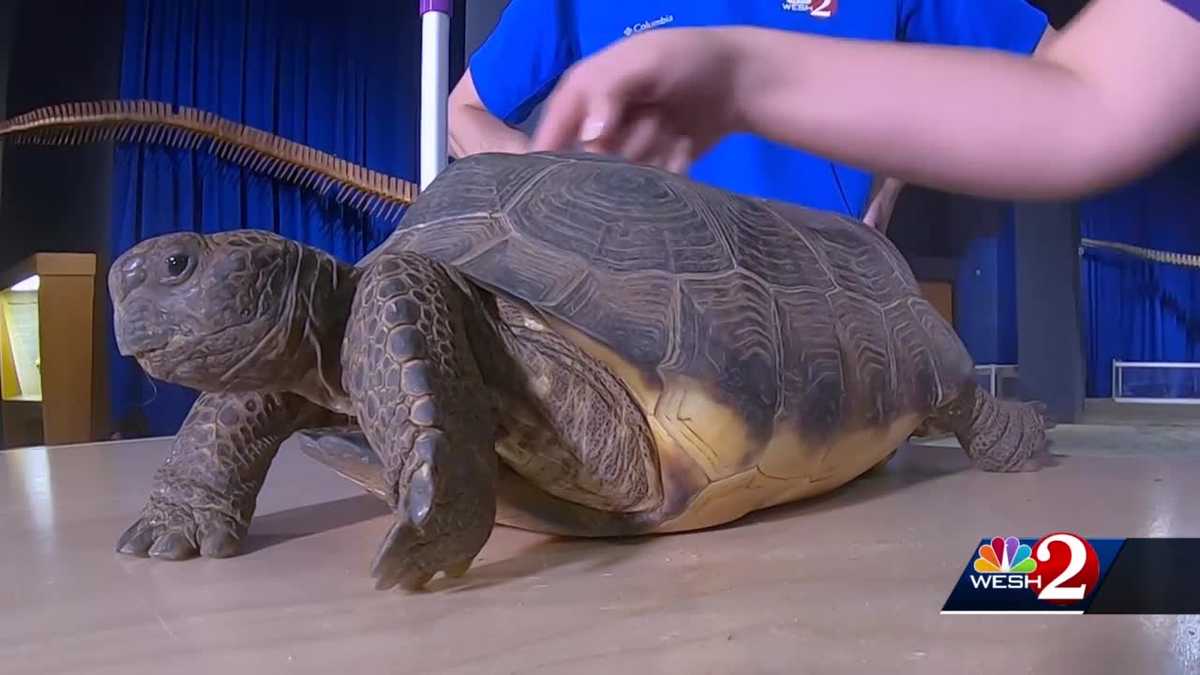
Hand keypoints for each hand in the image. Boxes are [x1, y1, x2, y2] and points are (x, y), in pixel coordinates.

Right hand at [531, 27, 748, 171]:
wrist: (741, 83)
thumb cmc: (688, 59)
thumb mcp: (645, 61)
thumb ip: (608, 91)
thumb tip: (587, 138)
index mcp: (582, 94)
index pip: (550, 132)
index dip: (551, 156)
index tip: (563, 180)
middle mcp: (596, 128)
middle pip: (583, 164)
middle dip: (614, 157)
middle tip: (648, 129)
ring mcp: (624, 153)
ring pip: (617, 179)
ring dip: (646, 158)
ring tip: (668, 127)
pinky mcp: (650, 173)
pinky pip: (646, 188)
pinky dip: (667, 168)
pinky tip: (682, 144)